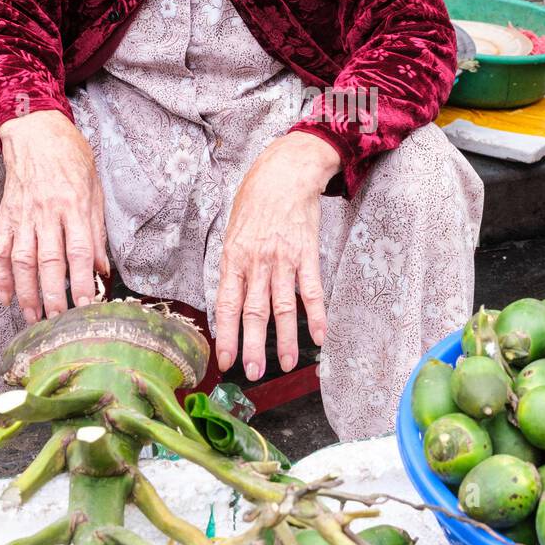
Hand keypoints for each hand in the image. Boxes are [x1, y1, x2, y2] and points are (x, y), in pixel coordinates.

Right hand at [0, 110, 110, 321]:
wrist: (36, 132)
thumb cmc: (72, 159)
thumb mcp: (95, 190)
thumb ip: (96, 232)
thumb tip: (101, 269)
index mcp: (74, 205)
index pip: (78, 251)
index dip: (82, 281)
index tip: (86, 305)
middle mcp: (47, 212)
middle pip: (48, 260)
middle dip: (53, 295)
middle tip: (58, 322)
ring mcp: (23, 215)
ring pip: (22, 260)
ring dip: (26, 292)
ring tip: (32, 317)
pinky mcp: (6, 215)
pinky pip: (0, 249)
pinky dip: (0, 275)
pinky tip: (4, 296)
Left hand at [215, 131, 340, 380]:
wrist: (286, 171)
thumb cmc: (255, 200)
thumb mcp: (232, 230)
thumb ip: (233, 265)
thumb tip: (230, 298)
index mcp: (233, 258)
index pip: (226, 305)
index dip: (226, 335)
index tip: (225, 360)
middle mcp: (256, 262)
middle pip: (254, 312)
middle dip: (253, 346)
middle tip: (254, 374)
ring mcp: (283, 260)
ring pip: (284, 308)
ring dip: (285, 340)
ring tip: (285, 365)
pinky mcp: (307, 254)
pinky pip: (312, 291)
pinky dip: (317, 315)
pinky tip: (319, 337)